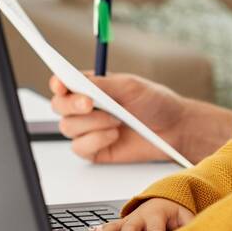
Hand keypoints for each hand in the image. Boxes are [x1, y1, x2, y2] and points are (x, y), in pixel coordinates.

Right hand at [50, 72, 185, 162]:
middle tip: (89, 104)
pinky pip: (79, 147)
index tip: (61, 84)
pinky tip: (114, 136)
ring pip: (67, 127)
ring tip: (116, 121)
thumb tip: (77, 81)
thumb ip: (102, 84)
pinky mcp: (93, 150)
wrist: (173, 129)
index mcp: (91, 86)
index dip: (58, 83)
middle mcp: (86, 107)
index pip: (63, 83)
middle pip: (59, 106)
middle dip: (72, 104)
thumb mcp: (130, 87)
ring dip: (92, 123)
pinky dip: (96, 140)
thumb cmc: (155, 103)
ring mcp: (89, 129)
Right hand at [80, 197, 195, 230]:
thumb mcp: (187, 218)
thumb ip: (188, 229)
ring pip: (114, 227)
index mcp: (157, 215)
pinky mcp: (121, 224)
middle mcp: (140, 217)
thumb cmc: (176, 213)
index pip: (156, 230)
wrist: (166, 199)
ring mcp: (128, 220)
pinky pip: (104, 228)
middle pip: (131, 228)